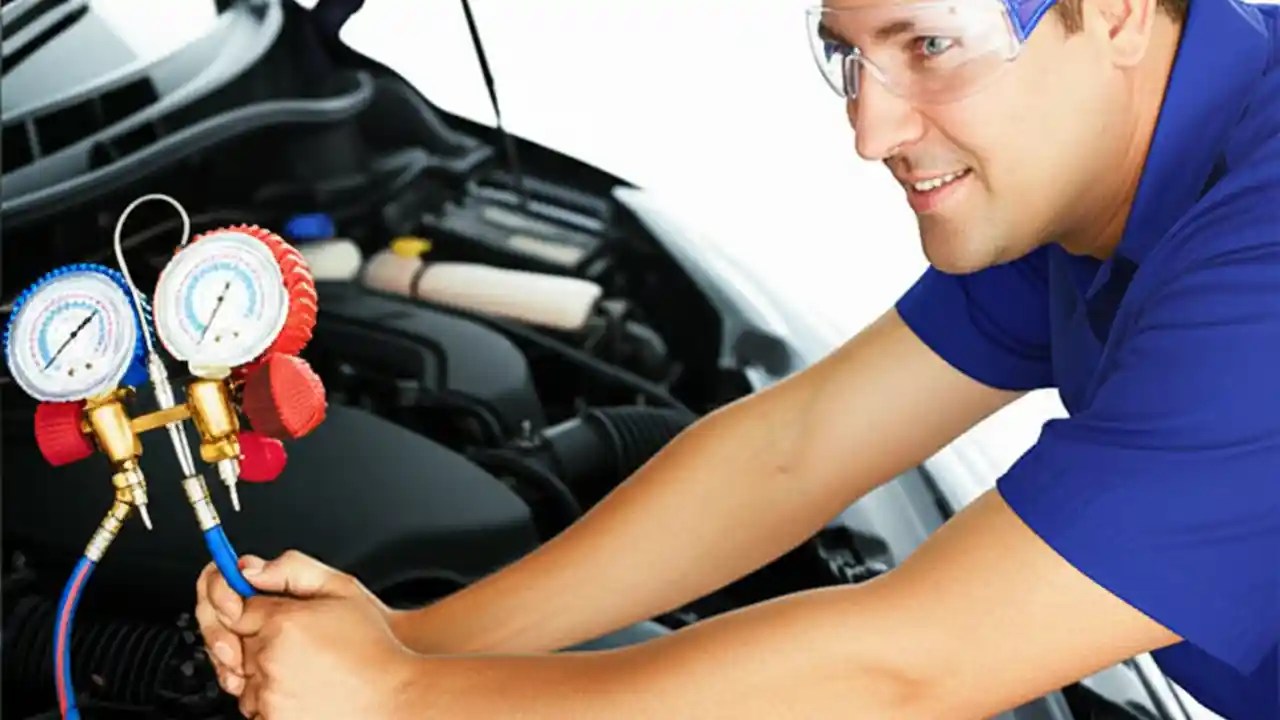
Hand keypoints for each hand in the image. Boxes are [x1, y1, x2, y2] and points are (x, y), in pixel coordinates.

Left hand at [194, 550, 395, 696]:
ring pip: (243, 676)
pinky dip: (270, 697)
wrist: (393, 695)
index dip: (258, 610)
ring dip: (262, 671)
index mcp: (283, 623)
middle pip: (238, 642)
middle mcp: (270, 659)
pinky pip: (253, 705)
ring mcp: (269, 694)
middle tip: (299, 645)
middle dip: (260, 641)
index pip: (239, 608)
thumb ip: (293, 569)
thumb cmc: (373, 647)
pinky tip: (302, 687)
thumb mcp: (342, 589)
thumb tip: (249, 570)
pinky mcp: (272, 719)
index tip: (274, 617)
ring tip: (305, 667)